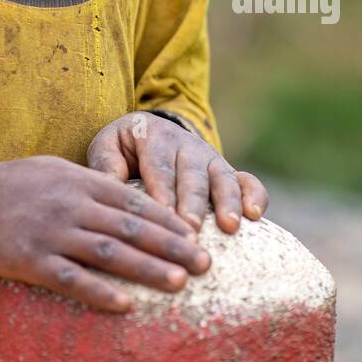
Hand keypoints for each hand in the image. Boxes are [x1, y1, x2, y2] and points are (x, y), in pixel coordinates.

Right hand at [0, 154, 210, 313]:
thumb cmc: (14, 182)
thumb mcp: (56, 168)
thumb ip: (92, 182)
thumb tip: (131, 196)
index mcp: (79, 181)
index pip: (134, 201)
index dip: (168, 219)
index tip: (196, 235)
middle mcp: (70, 205)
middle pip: (130, 227)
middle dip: (171, 246)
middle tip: (203, 263)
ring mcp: (51, 232)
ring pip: (109, 253)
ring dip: (147, 268)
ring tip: (178, 283)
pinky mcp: (32, 260)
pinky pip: (72, 279)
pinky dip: (100, 292)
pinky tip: (126, 305)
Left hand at [87, 112, 268, 235]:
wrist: (150, 133)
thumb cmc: (123, 148)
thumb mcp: (107, 147)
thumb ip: (106, 166)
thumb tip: (106, 192)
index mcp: (153, 135)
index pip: (158, 165)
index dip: (162, 190)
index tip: (163, 215)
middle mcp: (185, 144)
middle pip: (192, 174)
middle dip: (193, 202)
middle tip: (192, 229)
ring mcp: (210, 158)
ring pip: (222, 177)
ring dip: (227, 201)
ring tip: (229, 226)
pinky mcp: (228, 172)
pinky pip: (248, 180)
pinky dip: (255, 195)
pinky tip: (254, 216)